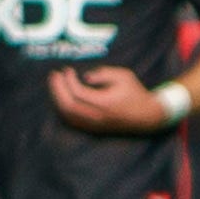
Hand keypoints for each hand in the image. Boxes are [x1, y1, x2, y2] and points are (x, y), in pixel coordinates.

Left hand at [49, 65, 172, 133]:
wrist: (146, 116)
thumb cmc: (135, 93)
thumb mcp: (123, 76)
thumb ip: (103, 73)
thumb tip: (85, 77)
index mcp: (104, 104)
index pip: (78, 93)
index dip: (69, 80)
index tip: (67, 69)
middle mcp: (96, 117)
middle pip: (68, 106)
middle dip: (57, 89)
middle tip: (54, 75)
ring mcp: (93, 125)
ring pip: (67, 115)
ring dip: (58, 98)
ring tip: (55, 84)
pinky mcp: (93, 129)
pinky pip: (72, 121)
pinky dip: (63, 108)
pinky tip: (62, 97)